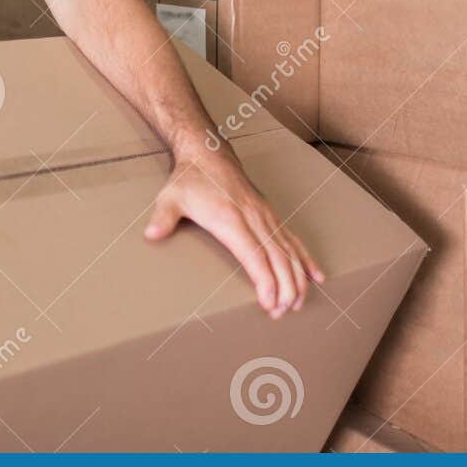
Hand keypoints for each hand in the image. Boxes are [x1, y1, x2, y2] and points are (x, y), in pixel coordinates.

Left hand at [144, 146, 323, 318]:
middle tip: (280, 314)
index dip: (265, 280)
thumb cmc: (189, 179)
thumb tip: (151, 234)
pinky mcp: (270, 214)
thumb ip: (163, 218)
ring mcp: (265, 216)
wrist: (208, 152)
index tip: (270, 303)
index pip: (254, 254)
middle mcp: (254, 218)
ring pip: (289, 251)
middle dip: (284, 288)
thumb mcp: (170, 197)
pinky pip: (293, 239)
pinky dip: (306, 259)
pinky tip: (316, 276)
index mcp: (231, 218)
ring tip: (297, 304)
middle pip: (277, 258)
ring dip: (297, 279)